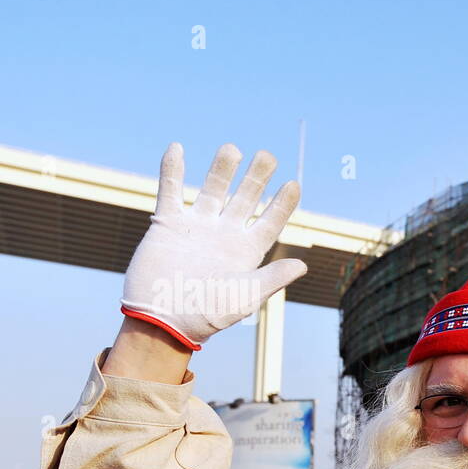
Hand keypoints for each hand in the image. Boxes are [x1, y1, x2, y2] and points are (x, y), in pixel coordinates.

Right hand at [120, 142, 307, 349]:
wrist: (163, 320)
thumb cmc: (208, 314)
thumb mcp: (245, 297)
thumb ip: (273, 278)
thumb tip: (303, 265)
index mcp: (246, 252)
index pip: (269, 222)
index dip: (282, 205)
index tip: (294, 184)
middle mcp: (224, 235)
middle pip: (245, 199)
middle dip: (256, 178)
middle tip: (268, 156)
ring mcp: (197, 227)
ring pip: (212, 190)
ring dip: (221, 169)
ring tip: (232, 149)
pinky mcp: (167, 224)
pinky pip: (169, 191)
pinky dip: (172, 170)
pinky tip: (177, 148)